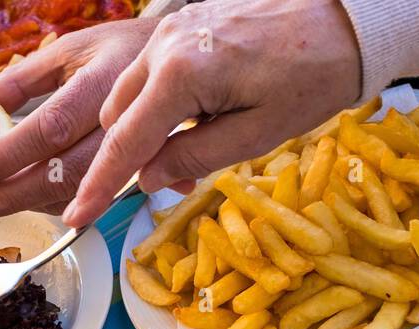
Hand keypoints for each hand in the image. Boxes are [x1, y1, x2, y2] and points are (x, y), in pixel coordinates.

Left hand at [0, 17, 158, 221]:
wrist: (185, 62)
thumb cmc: (120, 52)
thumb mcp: (70, 50)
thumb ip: (22, 79)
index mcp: (101, 83)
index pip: (51, 127)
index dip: (9, 155)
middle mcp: (122, 121)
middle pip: (63, 172)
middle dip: (10, 195)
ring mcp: (135, 151)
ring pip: (80, 192)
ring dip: (31, 204)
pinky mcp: (140, 171)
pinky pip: (95, 199)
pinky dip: (58, 204)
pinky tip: (29, 200)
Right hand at [63, 0, 362, 227]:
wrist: (342, 16)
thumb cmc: (311, 76)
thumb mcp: (257, 134)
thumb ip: (194, 157)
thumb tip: (146, 179)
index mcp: (180, 74)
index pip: (125, 142)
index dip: (98, 186)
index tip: (75, 218)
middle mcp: (162, 47)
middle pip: (115, 118)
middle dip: (123, 158)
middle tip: (162, 186)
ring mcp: (168, 32)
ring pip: (126, 96)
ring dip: (138, 133)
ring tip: (181, 154)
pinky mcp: (180, 28)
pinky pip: (146, 76)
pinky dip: (151, 107)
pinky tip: (185, 122)